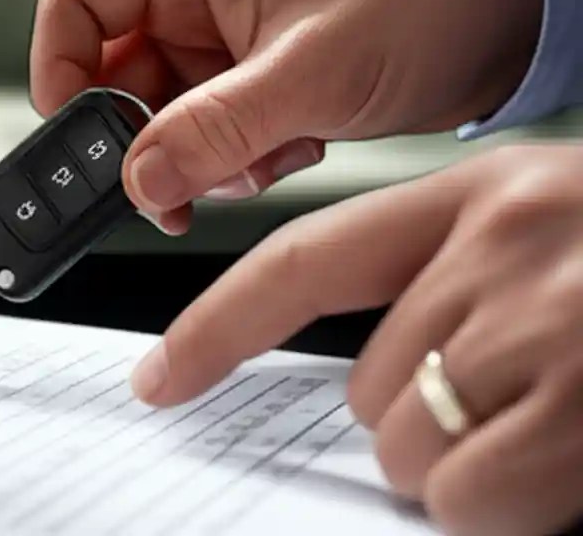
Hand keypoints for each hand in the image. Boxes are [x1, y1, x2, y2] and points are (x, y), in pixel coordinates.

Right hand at [28, 0, 543, 233]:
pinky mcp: (262, 90)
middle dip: (138, 139)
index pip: (79, 6)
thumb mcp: (312, 68)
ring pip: (165, 121)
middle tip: (163, 184)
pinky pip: (213, 141)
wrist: (515, 17)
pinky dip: (238, 164)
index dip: (60, 69)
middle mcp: (202, 4)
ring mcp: (231, 50)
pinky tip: (288, 151)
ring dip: (198, 159)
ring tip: (253, 162)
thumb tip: (139, 178)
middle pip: (115, 78)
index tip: (75, 136)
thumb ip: (216, 128)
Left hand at [128, 143, 582, 535]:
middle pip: (358, 385)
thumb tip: (372, 377)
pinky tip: (555, 461)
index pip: (302, 263)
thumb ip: (452, 283)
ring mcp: (544, 322)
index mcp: (480, 194)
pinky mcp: (582, 405)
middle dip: (409, 418)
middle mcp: (502, 244)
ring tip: (544, 420)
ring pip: (401, 447)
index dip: (216, 326)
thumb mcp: (550, 239)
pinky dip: (496, 504)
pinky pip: (467, 496)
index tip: (158, 375)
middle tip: (501, 398)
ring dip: (455, 463)